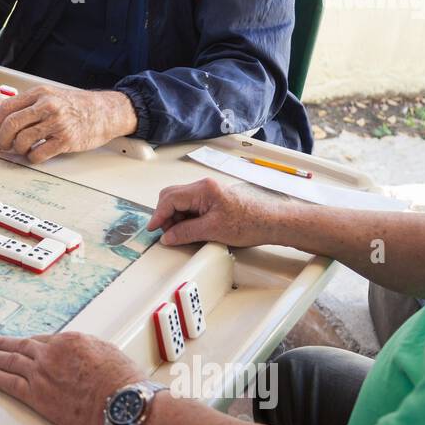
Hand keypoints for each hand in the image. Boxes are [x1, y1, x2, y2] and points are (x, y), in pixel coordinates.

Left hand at [0, 86, 136, 164]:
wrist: (104, 112)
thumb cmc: (76, 106)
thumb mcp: (51, 96)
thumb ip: (29, 104)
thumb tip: (3, 120)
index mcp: (40, 93)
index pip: (6, 107)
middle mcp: (48, 106)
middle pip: (11, 124)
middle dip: (2, 138)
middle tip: (4, 144)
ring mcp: (57, 123)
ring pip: (22, 140)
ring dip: (17, 149)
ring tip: (22, 149)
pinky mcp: (66, 140)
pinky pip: (38, 154)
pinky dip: (32, 158)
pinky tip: (35, 154)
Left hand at [0, 333, 143, 424]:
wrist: (121, 405)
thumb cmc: (122, 382)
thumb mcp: (107, 353)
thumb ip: (86, 351)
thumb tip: (80, 357)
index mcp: (69, 340)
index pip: (43, 340)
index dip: (30, 344)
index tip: (21, 345)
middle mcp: (51, 354)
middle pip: (21, 347)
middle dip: (2, 344)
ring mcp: (41, 374)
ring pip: (10, 362)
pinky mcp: (37, 397)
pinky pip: (9, 384)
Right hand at [146, 177, 291, 246]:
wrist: (271, 222)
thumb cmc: (249, 222)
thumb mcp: (213, 231)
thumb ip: (186, 232)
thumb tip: (168, 236)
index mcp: (203, 189)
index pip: (170, 198)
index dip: (158, 215)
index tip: (153, 228)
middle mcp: (204, 187)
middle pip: (172, 197)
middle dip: (166, 216)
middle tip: (167, 234)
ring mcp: (208, 193)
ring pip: (180, 203)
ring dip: (176, 218)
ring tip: (181, 235)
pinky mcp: (212, 201)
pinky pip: (191, 207)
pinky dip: (186, 219)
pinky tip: (191, 231)